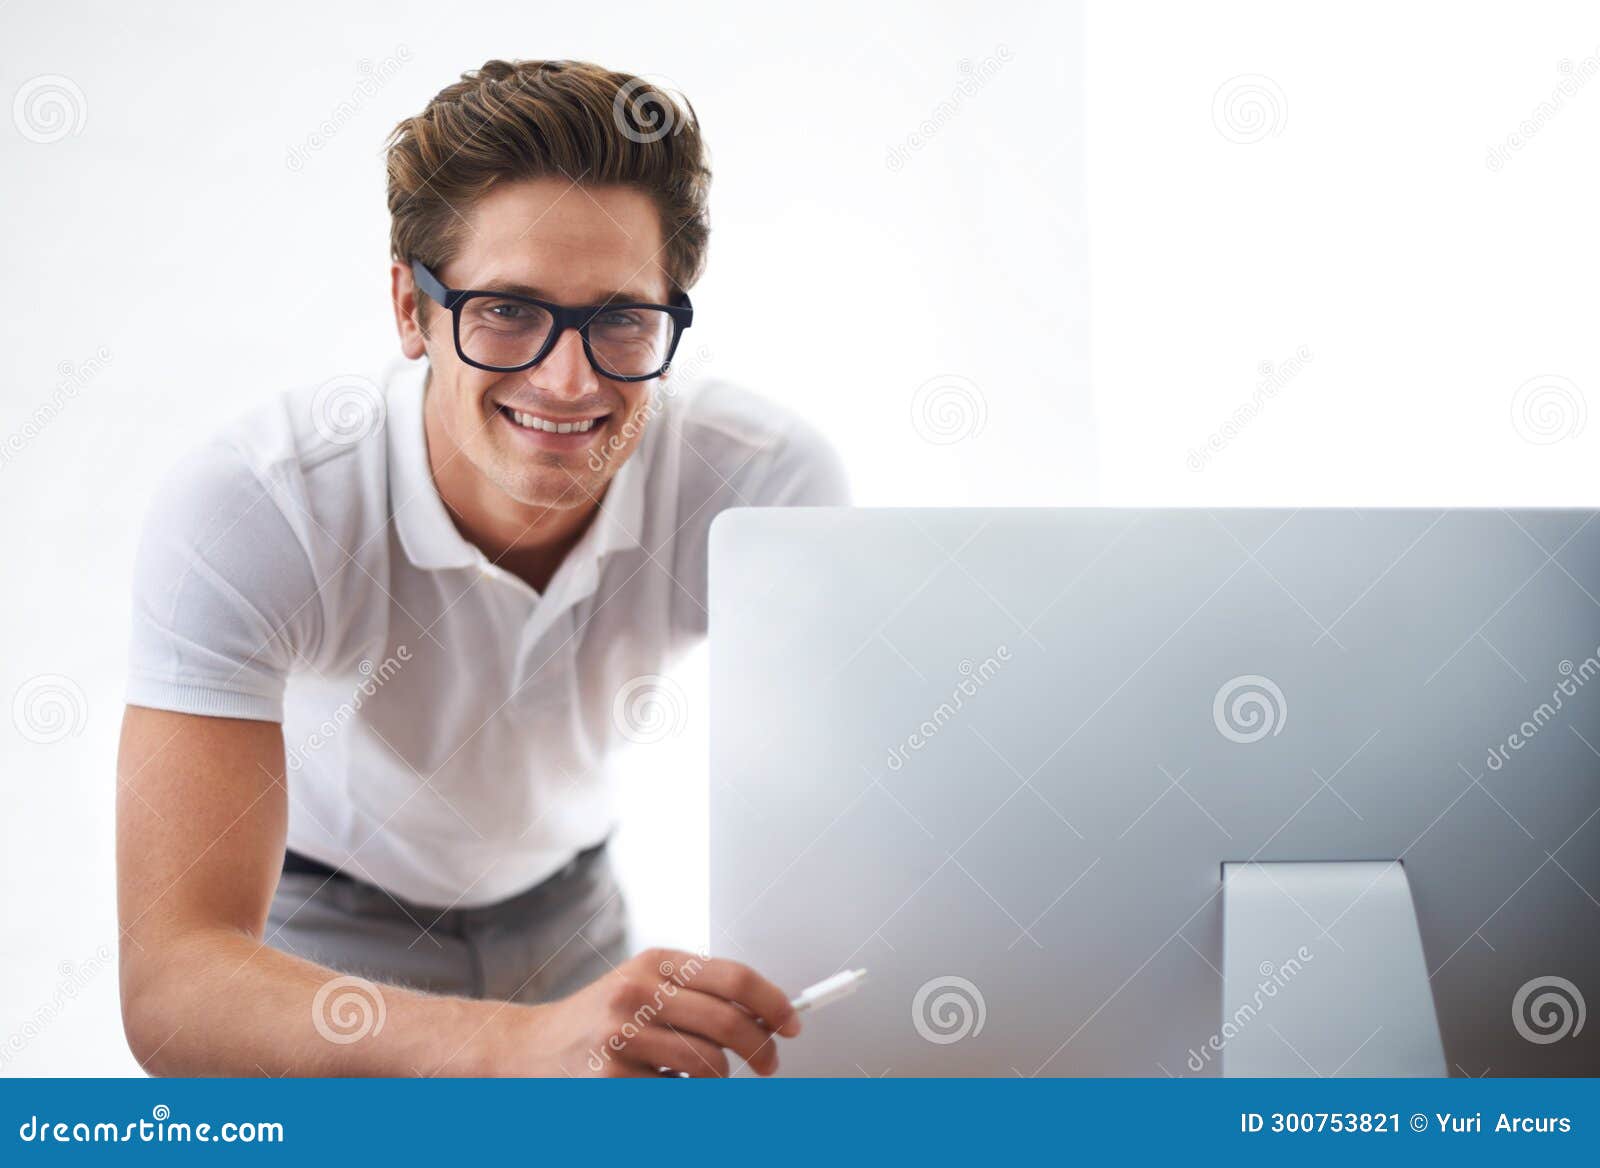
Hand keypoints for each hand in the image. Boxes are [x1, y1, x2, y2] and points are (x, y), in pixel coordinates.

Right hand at [510, 948, 802, 1076]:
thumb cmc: (597, 1021)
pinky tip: (667, 1086)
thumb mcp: (644, 987)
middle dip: (762, 1049)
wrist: (528, 1049)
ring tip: (702, 1076)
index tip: (792, 1023)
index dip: (773, 1002)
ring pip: (709, 1064)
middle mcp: (638, 992)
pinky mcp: (613, 1079)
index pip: (734, 977)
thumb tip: (766, 1015)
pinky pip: (680, 1096)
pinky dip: (686, 1097)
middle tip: (769, 1064)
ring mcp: (623, 1036)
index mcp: (654, 962)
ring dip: (720, 1080)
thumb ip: (698, 993)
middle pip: (730, 1022)